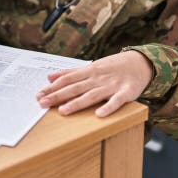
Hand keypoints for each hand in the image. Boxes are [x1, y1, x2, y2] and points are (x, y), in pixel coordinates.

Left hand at [36, 50, 152, 116]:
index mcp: (89, 72)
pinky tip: (99, 115)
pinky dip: (108, 107)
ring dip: (77, 103)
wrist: (139, 63)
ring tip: (63, 111)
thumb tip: (50, 77)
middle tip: (42, 103)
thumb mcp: (91, 67)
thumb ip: (70, 73)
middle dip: (58, 96)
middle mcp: (97, 78)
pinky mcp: (126, 93)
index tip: (39, 95)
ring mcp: (111, 85)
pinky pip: (116, 101)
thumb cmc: (112, 67)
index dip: (52, 88)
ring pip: (92, 95)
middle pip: (75, 88)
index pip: (67, 80)